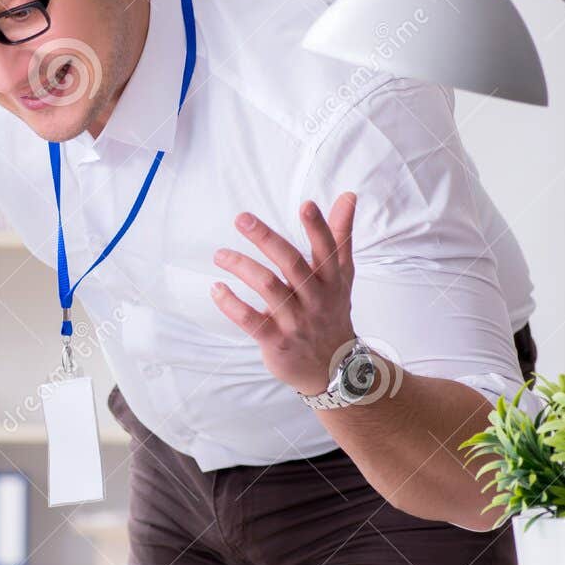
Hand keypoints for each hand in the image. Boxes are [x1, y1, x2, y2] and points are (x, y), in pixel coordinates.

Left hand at [210, 193, 359, 395]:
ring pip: (269, 287)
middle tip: (241, 219)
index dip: (318, 227)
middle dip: (266, 239)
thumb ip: (340, 235)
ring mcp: (296, 320)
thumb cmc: (332, 312)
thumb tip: (348, 196)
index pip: (328, 248)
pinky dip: (231, 304)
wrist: (335, 368)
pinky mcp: (277, 341)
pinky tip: (216, 289)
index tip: (306, 205)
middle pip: (291, 263)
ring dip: (242, 266)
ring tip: (220, 255)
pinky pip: (251, 320)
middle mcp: (315, 298)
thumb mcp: (341, 275)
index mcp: (331, 279)